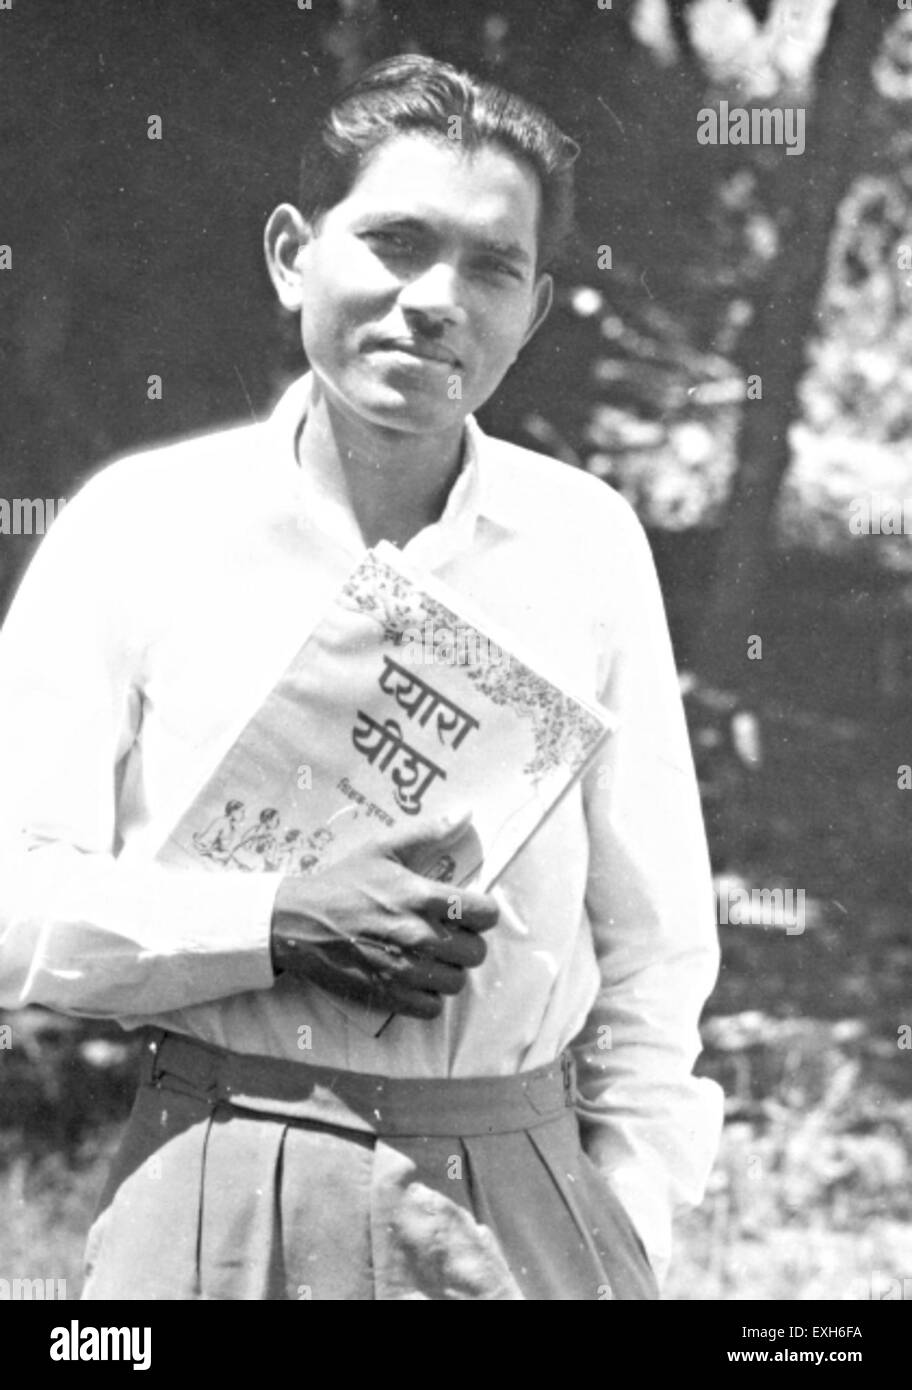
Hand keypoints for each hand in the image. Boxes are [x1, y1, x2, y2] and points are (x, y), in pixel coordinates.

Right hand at [270, 813, 497, 1018]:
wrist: (298, 921)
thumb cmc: (344, 882)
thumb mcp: (384, 848)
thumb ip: (429, 832)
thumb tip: (467, 814)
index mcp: (422, 897)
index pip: (485, 914)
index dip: (482, 912)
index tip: (468, 911)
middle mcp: (419, 936)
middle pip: (476, 952)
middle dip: (466, 942)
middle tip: (447, 933)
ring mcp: (405, 970)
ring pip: (457, 981)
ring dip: (448, 969)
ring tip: (430, 956)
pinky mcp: (389, 995)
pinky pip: (432, 1007)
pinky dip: (428, 995)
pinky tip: (415, 977)